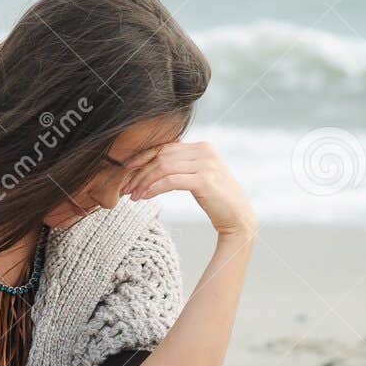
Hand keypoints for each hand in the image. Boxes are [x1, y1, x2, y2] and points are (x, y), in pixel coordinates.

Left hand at [126, 140, 256, 240]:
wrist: (238, 218)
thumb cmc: (216, 200)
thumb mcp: (199, 176)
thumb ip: (183, 166)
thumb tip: (154, 164)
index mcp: (202, 146)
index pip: (165, 147)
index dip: (143, 158)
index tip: (127, 170)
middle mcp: (205, 151)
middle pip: (162, 156)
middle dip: (140, 171)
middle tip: (126, 187)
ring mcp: (206, 164)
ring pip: (163, 167)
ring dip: (144, 182)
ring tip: (133, 196)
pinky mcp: (204, 180)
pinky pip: (170, 181)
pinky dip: (154, 188)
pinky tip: (145, 197)